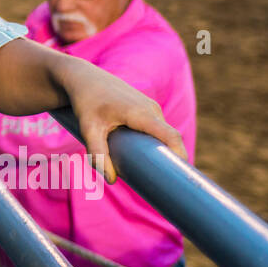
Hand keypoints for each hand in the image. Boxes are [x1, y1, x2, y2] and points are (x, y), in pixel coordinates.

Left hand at [56, 57, 186, 182]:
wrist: (83, 79)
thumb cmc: (86, 103)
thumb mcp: (88, 128)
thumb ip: (97, 153)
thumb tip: (112, 180)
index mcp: (141, 113)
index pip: (171, 136)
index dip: (180, 156)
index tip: (184, 177)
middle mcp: (151, 109)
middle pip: (171, 139)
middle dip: (174, 161)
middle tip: (171, 187)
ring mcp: (151, 108)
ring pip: (164, 135)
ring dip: (165, 153)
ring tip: (162, 178)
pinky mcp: (147, 109)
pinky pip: (159, 129)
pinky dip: (158, 144)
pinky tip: (154, 161)